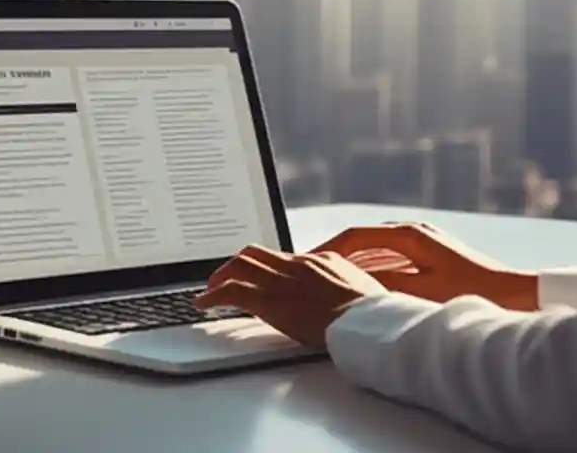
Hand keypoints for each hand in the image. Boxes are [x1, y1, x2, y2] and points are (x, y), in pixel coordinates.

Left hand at [193, 245, 386, 348]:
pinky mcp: (270, 300)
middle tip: (225, 278)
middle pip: (257, 253)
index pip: (284, 258)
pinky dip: (213, 296)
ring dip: (221, 277)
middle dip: (236, 265)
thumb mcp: (366, 292)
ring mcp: (282, 280)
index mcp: (322, 261)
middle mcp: (298, 264)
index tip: (259, 278)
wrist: (368, 323)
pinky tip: (203, 304)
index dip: (266, 268)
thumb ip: (349, 289)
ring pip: (240, 265)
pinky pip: (232, 291)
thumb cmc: (373, 316)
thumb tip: (350, 296)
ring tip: (211, 290)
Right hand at [314, 222, 539, 310]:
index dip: (327, 250)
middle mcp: (412, 231)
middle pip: (362, 239)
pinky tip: (361, 283)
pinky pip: (389, 255)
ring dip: (351, 261)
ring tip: (327, 278)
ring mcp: (422, 240)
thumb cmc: (469, 292)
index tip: (305, 262)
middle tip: (309, 270)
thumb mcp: (418, 292)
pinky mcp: (430, 252)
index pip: (354, 236)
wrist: (511, 292)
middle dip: (334, 255)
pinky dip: (370, 266)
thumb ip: (381, 284)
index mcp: (407, 235)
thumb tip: (348, 280)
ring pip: (375, 248)